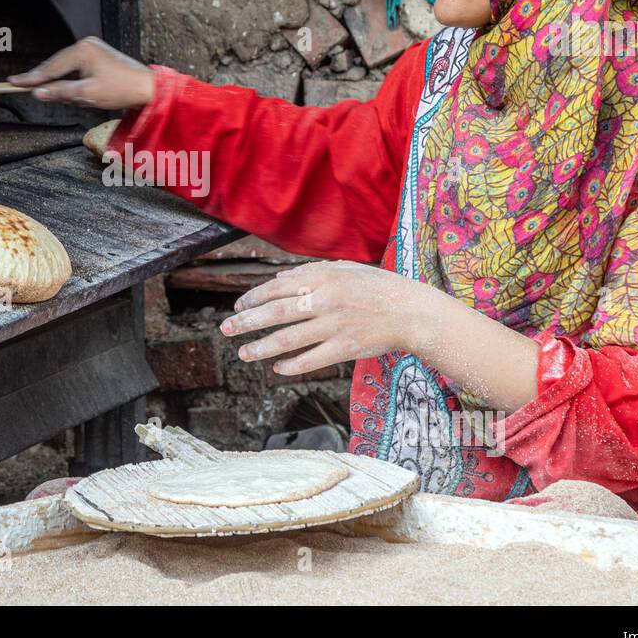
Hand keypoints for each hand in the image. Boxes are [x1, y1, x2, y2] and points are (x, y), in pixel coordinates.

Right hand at [8, 36, 154, 109]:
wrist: (147, 88)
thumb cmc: (122, 89)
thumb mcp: (87, 95)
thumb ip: (60, 93)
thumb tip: (38, 93)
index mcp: (82, 50)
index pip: (50, 67)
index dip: (31, 78)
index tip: (13, 83)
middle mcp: (86, 45)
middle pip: (57, 67)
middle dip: (53, 84)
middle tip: (39, 94)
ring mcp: (92, 49)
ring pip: (67, 70)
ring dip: (68, 86)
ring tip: (83, 99)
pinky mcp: (97, 56)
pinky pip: (77, 70)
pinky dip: (76, 83)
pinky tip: (84, 93)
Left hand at [218, 261, 429, 377]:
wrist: (411, 311)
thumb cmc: (377, 287)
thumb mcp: (345, 269)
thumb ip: (311, 272)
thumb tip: (276, 279)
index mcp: (324, 277)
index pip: (278, 288)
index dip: (254, 298)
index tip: (238, 307)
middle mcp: (326, 300)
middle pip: (276, 312)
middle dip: (247, 322)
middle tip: (226, 329)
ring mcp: (335, 326)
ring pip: (289, 339)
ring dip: (262, 347)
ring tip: (244, 353)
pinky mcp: (345, 348)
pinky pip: (312, 359)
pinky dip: (292, 364)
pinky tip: (278, 368)